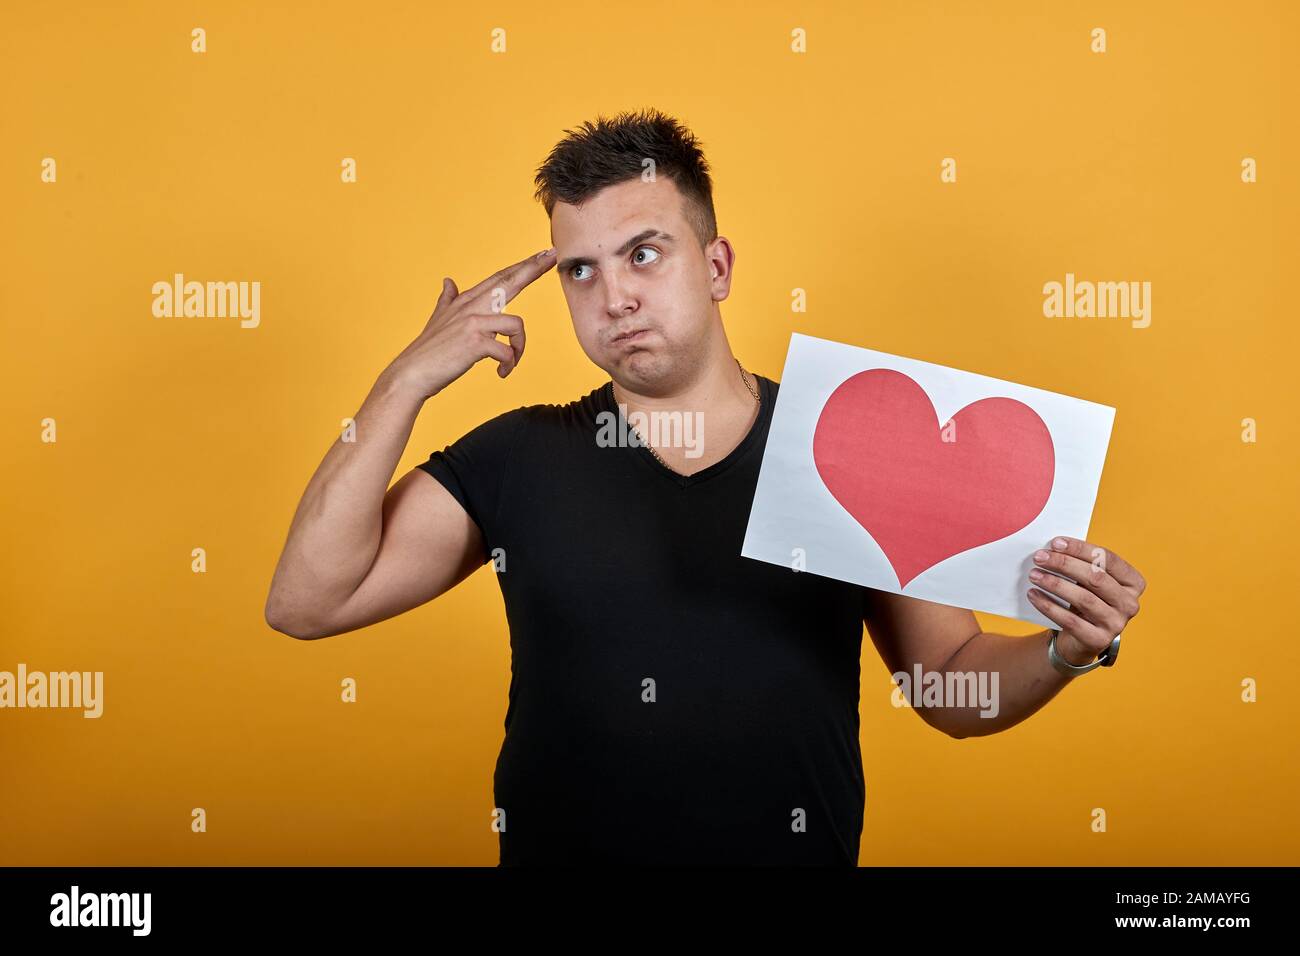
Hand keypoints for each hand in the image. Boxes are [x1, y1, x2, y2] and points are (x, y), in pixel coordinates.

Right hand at [388, 247, 556, 398]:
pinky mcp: (476, 342)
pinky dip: (508, 364)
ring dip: (519, 347)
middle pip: (508, 281)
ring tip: (509, 363)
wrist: (411, 373)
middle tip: (552, 256)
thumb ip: (447, 299)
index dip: (522, 265)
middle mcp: (470, 306)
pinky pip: (507, 351)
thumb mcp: (439, 319)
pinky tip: (501, 372)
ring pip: (516, 324)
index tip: (543, 253)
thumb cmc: (428, 351)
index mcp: (466, 301)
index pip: (499, 278)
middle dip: (532, 268)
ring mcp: (473, 322)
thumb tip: (448, 281)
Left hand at [1027, 536, 1146, 665]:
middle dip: (1064, 564)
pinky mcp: (1098, 640)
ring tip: (1034, 575)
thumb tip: (1054, 548)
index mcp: (1133, 582)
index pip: (1108, 559)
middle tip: (1039, 557)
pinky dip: (1049, 606)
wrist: (1081, 638)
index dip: (1080, 549)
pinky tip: (1034, 595)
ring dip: (1055, 584)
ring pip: (1083, 599)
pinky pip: (1070, 620)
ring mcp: (1116, 624)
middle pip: (1095, 578)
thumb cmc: (1086, 599)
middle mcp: (1129, 603)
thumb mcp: (1090, 582)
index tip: (1055, 543)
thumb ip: (1081, 564)